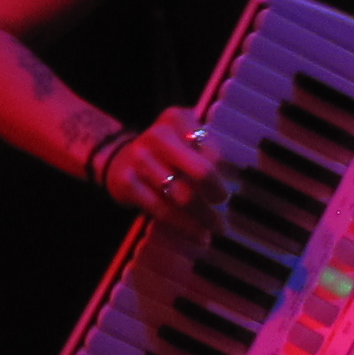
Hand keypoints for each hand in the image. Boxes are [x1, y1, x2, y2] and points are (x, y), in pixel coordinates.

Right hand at [96, 108, 223, 232]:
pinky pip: (163, 210)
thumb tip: (238, 181)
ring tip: (217, 228)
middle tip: (224, 203)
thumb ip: (207, 151)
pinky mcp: (126, 183)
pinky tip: (199, 236)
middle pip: (201, 171)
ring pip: (182, 196)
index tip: (235, 186)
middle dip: (218, 192)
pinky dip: (185, 226)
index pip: (213, 149)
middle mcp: (157, 135)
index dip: (227, 172)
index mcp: (177, 119)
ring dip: (204, 217)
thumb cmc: (162, 154)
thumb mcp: (183, 140)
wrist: (115, 160)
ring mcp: (139, 159)